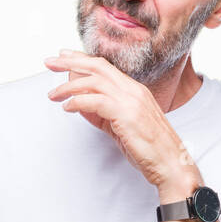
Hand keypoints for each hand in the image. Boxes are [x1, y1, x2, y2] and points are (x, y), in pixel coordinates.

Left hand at [45, 50, 192, 188]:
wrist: (171, 165)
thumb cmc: (149, 149)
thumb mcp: (122, 126)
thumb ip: (102, 113)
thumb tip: (80, 104)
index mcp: (135, 90)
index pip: (104, 66)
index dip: (81, 58)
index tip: (63, 56)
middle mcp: (134, 90)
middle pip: (97, 66)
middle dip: (70, 62)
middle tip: (49, 62)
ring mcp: (131, 101)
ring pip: (93, 82)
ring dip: (68, 87)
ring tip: (53, 95)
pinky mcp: (126, 114)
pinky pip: (95, 101)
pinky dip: (78, 102)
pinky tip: (68, 108)